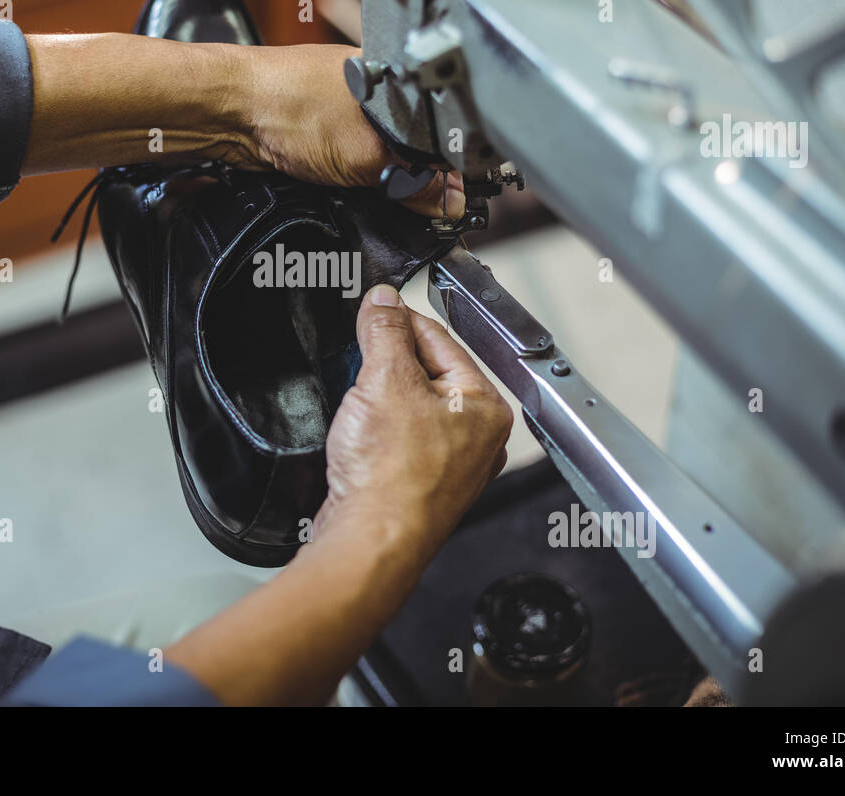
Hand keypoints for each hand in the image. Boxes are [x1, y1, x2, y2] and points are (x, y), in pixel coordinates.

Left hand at [228, 44, 464, 219]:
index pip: (441, 131)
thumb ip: (414, 182)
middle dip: (410, 176)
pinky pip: (353, 163)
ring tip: (361, 181)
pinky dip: (353, 178)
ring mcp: (345, 111)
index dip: (447, 168)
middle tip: (401, 195)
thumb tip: (447, 201)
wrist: (230, 111)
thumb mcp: (369, 155)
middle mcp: (374, 92)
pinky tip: (343, 180)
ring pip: (381, 158)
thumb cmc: (289, 104)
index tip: (446, 200)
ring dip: (377, 179)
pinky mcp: (322, 133)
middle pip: (413, 148)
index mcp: (397, 79)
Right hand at [316, 283, 512, 558]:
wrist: (369, 541)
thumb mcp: (385, 379)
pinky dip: (375, 431)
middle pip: (425, 373)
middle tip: (358, 361)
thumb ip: (385, 330)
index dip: (400, 321)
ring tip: (359, 408)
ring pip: (408, 408)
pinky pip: (397, 441)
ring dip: (378, 399)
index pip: (441, 340)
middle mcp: (477, 438)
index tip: (374, 309)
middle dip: (387, 363)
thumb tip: (383, 301)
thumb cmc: (392, 477)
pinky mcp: (419, 486)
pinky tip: (360, 438)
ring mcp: (449, 466)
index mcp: (486, 407)